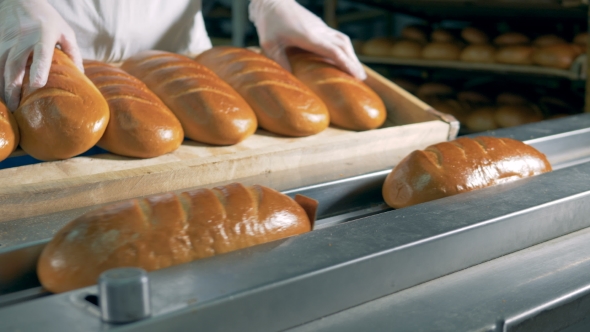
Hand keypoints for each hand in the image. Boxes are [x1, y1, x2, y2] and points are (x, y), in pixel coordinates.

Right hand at [0, 0, 82, 110]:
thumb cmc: (46, 18)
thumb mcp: (65, 32)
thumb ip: (73, 53)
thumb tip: (80, 77)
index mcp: (43, 34)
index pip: (41, 53)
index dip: (39, 68)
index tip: (37, 84)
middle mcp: (22, 38)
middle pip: (15, 64)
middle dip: (14, 87)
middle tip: (17, 107)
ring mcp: (6, 40)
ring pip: (1, 66)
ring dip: (2, 86)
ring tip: (9, 105)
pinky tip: (1, 92)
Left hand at [249, 0, 365, 79]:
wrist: (272, 1)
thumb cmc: (269, 23)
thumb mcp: (269, 44)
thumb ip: (280, 61)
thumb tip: (291, 78)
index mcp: (310, 37)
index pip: (335, 52)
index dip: (347, 65)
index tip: (357, 76)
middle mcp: (319, 31)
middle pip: (344, 46)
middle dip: (354, 62)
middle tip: (361, 78)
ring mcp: (320, 27)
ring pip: (343, 40)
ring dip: (351, 54)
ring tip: (356, 69)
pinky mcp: (319, 25)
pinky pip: (336, 37)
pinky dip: (343, 48)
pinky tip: (343, 57)